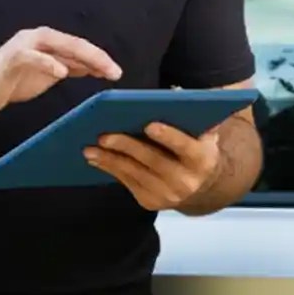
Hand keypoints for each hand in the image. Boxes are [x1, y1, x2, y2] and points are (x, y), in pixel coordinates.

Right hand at [0, 26, 122, 115]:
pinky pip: (33, 57)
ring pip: (58, 45)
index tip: (116, 73)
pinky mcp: (12, 57)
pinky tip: (63, 71)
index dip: (99, 58)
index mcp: (47, 42)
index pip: (79, 47)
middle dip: (98, 57)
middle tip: (116, 72)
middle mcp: (38, 38)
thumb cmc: (10, 80)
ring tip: (100, 70)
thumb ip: (67, 67)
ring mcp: (24, 45)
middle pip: (74, 44)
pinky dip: (49, 62)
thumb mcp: (46, 75)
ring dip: (82, 57)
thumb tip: (93, 67)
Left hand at [84, 122, 221, 210]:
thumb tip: (173, 92)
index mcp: (202, 159)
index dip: (168, 136)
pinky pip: (127, 183)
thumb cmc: (196, 147)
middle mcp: (186, 181)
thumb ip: (192, 114)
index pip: (184, 146)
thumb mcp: (203, 132)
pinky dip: (110, 169)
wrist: (201, 186)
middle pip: (153, 160)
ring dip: (110, 160)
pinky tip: (95, 158)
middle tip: (104, 136)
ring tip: (90, 148)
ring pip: (135, 173)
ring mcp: (168, 195)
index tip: (149, 125)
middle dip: (127, 147)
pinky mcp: (151, 202)